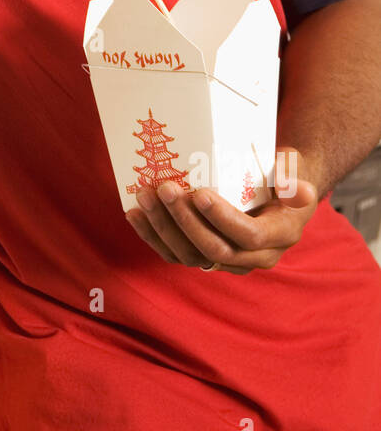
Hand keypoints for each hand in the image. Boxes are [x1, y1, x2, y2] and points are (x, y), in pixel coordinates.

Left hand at [124, 146, 318, 273]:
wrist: (274, 190)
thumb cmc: (283, 174)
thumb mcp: (295, 170)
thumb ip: (293, 176)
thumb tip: (296, 188)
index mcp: (279, 236)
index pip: (249, 235)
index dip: (222, 218)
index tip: (199, 193)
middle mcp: (254, 256)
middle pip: (215, 249)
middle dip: (185, 220)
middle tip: (165, 189)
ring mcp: (228, 259)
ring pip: (191, 256)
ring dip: (163, 228)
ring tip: (145, 198)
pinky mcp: (205, 256)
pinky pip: (176, 254)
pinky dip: (153, 236)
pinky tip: (134, 214)